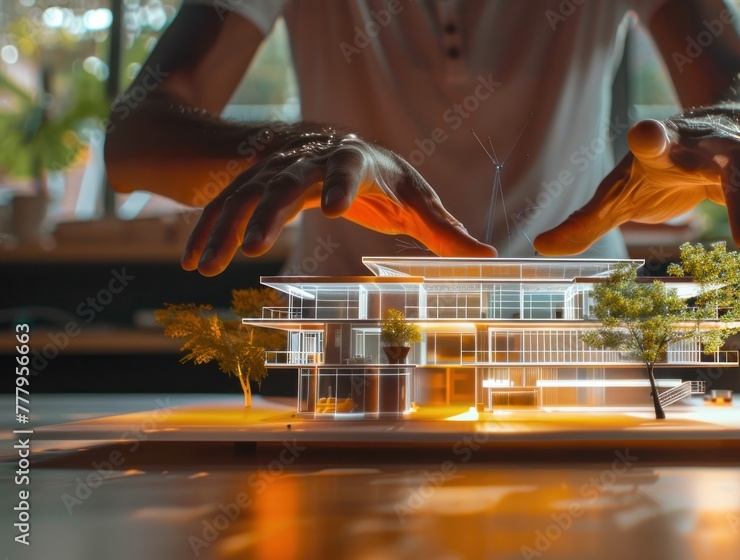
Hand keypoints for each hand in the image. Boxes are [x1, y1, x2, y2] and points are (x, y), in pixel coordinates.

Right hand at [183, 132, 495, 275]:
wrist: (341, 146)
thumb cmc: (388, 181)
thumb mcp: (418, 203)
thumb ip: (447, 231)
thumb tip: (493, 256)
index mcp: (359, 160)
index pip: (351, 167)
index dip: (341, 185)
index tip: (333, 209)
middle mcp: (312, 159)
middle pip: (286, 180)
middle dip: (268, 212)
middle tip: (252, 249)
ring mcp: (278, 169)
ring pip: (246, 194)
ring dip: (224, 229)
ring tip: (207, 267)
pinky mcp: (255, 183)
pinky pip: (225, 205)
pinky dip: (207, 231)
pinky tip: (194, 263)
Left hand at [534, 117, 739, 269]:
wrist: (717, 125)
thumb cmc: (661, 162)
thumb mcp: (621, 187)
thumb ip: (587, 220)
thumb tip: (538, 246)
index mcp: (671, 146)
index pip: (658, 136)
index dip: (653, 135)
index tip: (645, 133)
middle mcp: (719, 145)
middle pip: (737, 163)